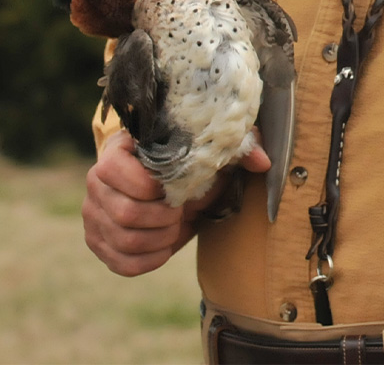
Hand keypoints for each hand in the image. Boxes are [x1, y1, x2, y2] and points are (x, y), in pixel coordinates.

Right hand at [82, 131, 270, 276]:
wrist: (164, 176)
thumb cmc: (188, 156)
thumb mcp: (212, 145)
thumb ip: (240, 148)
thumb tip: (264, 163)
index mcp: (118, 148)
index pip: (117, 169)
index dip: (152, 186)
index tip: (177, 187)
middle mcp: (96, 181)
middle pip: (125, 212)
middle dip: (163, 218)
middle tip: (182, 211)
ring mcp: (93, 214)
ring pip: (124, 240)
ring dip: (160, 239)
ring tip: (177, 225)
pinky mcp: (98, 241)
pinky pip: (120, 264)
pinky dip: (150, 260)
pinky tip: (167, 246)